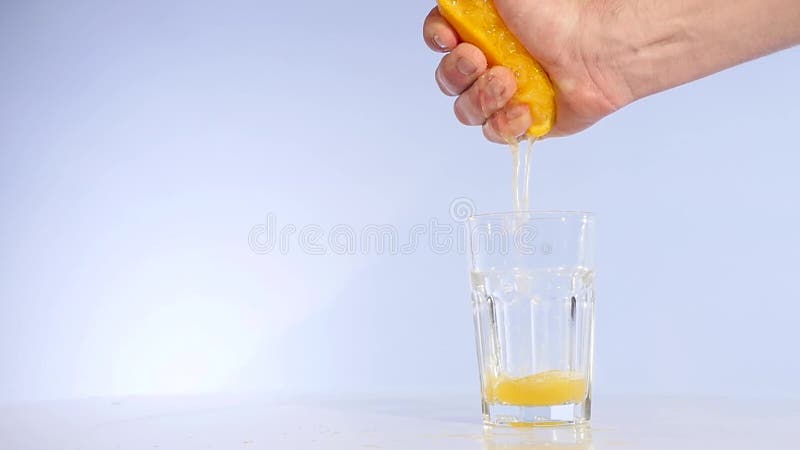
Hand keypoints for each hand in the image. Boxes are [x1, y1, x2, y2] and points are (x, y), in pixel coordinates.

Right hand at [423, 1, 631, 141]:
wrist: (597, 50)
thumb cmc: (558, 15)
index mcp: (481, 28)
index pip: (440, 37)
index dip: (437, 39)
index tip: (448, 37)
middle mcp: (490, 60)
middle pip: (447, 78)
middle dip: (458, 71)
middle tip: (480, 60)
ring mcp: (505, 93)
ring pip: (466, 109)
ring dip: (482, 97)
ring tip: (510, 82)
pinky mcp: (522, 120)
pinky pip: (494, 132)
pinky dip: (505, 123)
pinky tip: (524, 109)